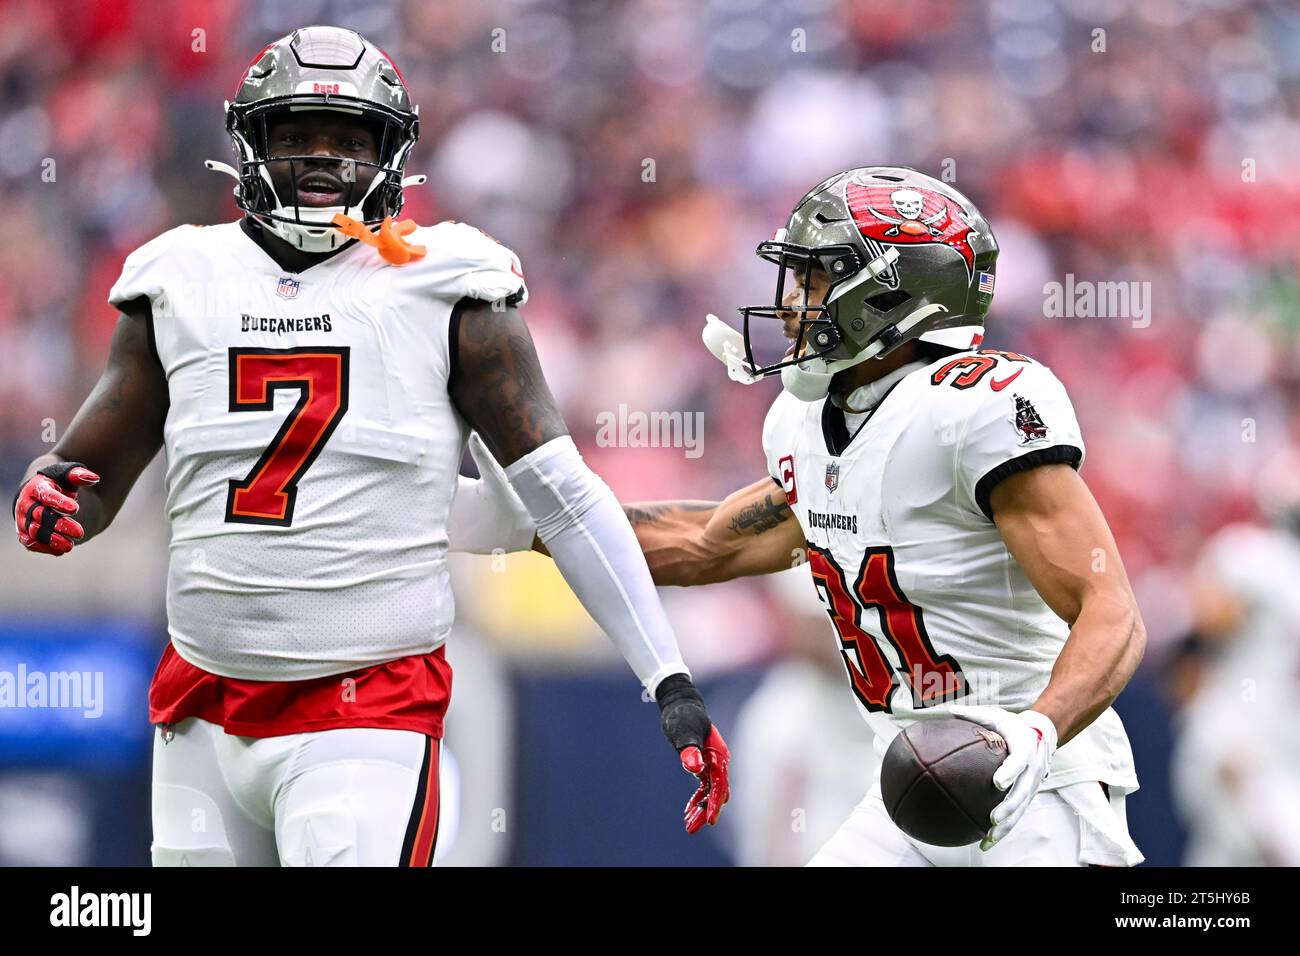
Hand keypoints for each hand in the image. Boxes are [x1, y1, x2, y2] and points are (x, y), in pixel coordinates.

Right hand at [13, 462, 99, 555]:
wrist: (39, 496)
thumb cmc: (57, 485)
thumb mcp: (66, 476)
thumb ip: (79, 475)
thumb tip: (94, 478)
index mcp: (36, 488)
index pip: (46, 495)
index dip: (59, 502)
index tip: (75, 508)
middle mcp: (27, 504)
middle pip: (41, 516)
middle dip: (60, 525)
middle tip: (80, 532)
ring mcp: (24, 520)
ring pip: (35, 532)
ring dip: (52, 540)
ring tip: (70, 545)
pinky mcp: (25, 533)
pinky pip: (31, 543)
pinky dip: (45, 548)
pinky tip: (61, 550)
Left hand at [655, 674, 730, 833]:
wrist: (681, 703)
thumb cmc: (683, 716)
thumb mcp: (683, 732)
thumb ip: (690, 750)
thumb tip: (695, 768)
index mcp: (718, 755)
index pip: (719, 784)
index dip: (715, 803)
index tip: (710, 820)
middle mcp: (719, 761)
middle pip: (716, 792)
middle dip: (706, 812)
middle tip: (690, 829)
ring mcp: (712, 763)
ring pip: (710, 792)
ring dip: (701, 809)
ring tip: (687, 825)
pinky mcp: (704, 763)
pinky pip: (703, 786)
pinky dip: (697, 798)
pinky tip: (687, 810)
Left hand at [948, 704, 1056, 850]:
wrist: (1042, 734)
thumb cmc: (1012, 725)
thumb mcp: (996, 714)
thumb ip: (975, 714)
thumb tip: (948, 709)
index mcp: (1025, 747)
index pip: (1020, 761)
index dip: (1010, 772)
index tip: (997, 782)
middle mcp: (1032, 769)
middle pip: (1022, 793)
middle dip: (1009, 808)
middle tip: (993, 819)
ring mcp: (1032, 785)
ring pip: (1021, 809)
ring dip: (1007, 826)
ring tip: (989, 839)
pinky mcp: (1027, 795)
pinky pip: (1017, 814)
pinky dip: (1004, 829)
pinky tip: (986, 842)